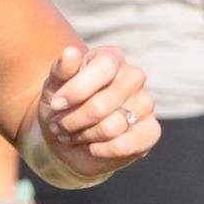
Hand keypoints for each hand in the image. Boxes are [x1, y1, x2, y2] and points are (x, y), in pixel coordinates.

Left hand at [36, 45, 159, 179]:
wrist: (67, 136)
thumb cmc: (62, 104)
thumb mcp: (53, 86)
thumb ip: (61, 69)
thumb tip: (70, 52)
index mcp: (111, 58)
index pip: (103, 68)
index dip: (76, 90)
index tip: (56, 104)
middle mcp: (133, 77)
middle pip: (102, 104)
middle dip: (73, 120)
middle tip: (58, 125)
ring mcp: (146, 103)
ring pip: (112, 127)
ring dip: (84, 135)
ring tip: (72, 134)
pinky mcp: (151, 131)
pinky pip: (127, 145)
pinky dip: (102, 150)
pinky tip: (92, 147)